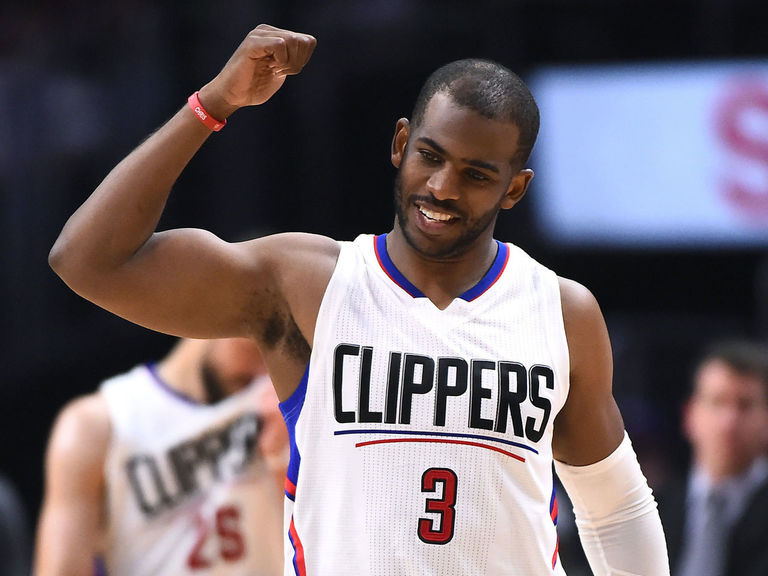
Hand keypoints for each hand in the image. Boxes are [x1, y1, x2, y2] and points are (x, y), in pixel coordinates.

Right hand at [198, 24, 316, 118]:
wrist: (233, 96)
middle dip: (298, 62)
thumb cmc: (254, 86)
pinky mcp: (253, 43)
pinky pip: (280, 44)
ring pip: (293, 40)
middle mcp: (268, 31)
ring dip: (289, 62)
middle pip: (303, 40)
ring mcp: (259, 35)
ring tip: (274, 70)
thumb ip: (293, 57)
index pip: (308, 41)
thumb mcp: (281, 70)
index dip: (303, 59)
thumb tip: (308, 43)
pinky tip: (270, 68)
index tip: (288, 70)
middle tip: (281, 72)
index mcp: (275, 35)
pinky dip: (281, 60)